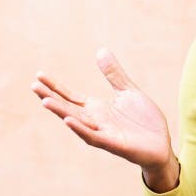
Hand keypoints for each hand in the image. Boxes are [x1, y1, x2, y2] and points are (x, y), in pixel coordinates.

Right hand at [31, 48, 178, 189]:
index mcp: (97, 110)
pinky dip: (81, 129)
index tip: (39, 75)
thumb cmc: (144, 121)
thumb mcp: (128, 92)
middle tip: (34, 86)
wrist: (162, 144)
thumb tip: (100, 51)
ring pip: (78, 123)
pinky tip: (69, 120)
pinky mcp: (115, 144)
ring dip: (61, 113)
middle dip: (51, 98)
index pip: (71, 97)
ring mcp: (104, 133)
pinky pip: (94, 137)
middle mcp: (96, 122)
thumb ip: (114, 75)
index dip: (55, 87)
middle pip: (69, 109)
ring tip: (45, 102)